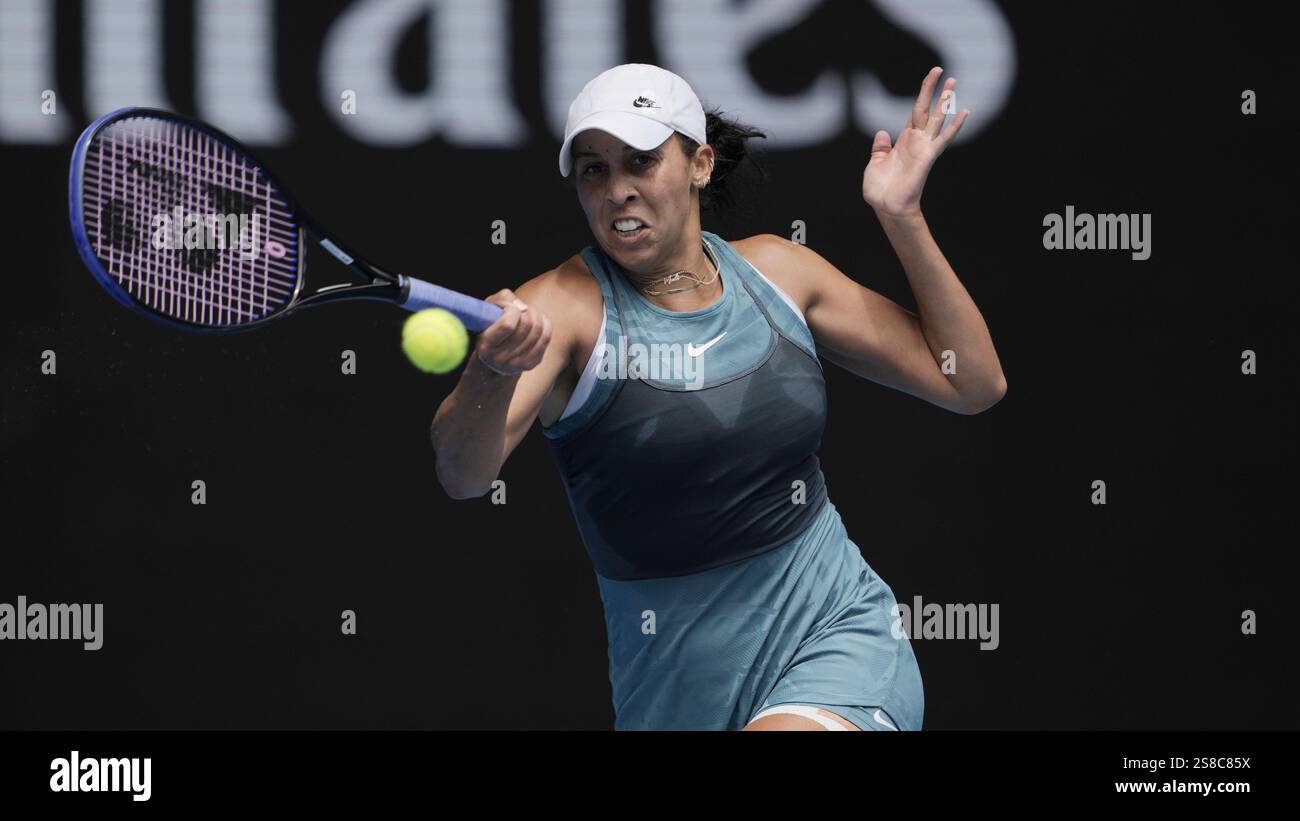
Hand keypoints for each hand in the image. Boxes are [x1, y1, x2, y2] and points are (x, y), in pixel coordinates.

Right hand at [475, 289, 551, 375]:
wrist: (492, 355)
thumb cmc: (489, 326)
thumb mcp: (487, 310)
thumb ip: (501, 300)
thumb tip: (522, 307)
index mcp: (485, 345)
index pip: (507, 325)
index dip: (512, 310)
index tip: (509, 307)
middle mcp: (498, 358)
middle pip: (526, 325)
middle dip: (526, 311)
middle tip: (522, 309)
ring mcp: (515, 364)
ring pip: (537, 330)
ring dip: (536, 315)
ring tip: (528, 313)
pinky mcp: (530, 364)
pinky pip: (545, 338)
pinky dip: (544, 324)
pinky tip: (537, 321)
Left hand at [862, 66, 968, 218]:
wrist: (887, 207)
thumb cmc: (881, 190)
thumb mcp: (875, 164)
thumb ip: (880, 148)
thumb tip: (882, 133)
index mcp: (904, 141)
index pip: (915, 113)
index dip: (922, 96)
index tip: (930, 80)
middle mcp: (916, 141)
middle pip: (927, 109)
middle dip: (933, 89)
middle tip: (940, 69)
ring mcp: (924, 147)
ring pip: (937, 118)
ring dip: (945, 100)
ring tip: (952, 82)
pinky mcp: (928, 156)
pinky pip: (944, 138)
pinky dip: (955, 125)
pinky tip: (965, 111)